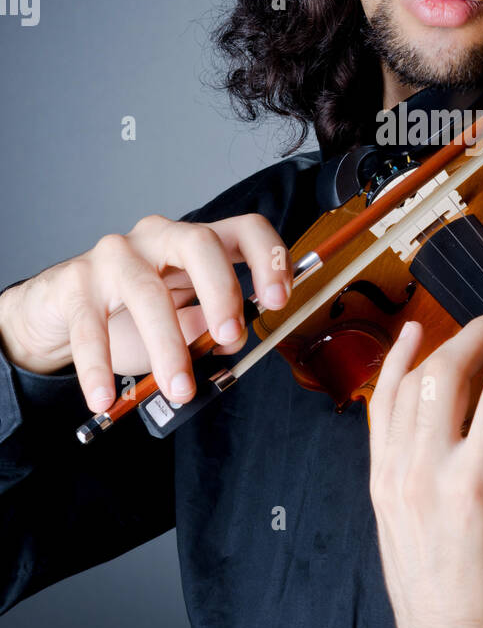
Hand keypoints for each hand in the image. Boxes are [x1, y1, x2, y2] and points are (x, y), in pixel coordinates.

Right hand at [0, 214, 292, 412]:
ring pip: (146, 292)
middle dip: (221, 290)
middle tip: (230, 335)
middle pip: (199, 243)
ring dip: (167, 346)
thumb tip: (230, 337)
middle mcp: (158, 237)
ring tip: (180, 389)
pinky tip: (104, 398)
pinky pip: (90, 327)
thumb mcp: (181, 324)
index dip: (268, 259)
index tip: (278, 300)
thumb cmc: (131, 317)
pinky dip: (99, 368)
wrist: (60, 313)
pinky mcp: (74, 283)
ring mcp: (113, 255)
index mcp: (195, 244)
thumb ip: (208, 327)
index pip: (244, 230)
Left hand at [368, 299, 482, 627]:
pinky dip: (395, 368)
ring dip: (447, 346)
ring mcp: (395, 477)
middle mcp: (427, 475)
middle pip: (453, 371)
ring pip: (413, 383)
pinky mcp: (379, 483)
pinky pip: (380, 410)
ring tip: (479, 331)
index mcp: (478, 486)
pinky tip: (411, 340)